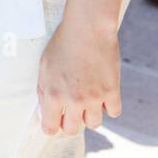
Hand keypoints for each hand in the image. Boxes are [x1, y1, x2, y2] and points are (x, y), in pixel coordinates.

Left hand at [37, 11, 122, 135]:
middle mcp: (73, 101)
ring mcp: (94, 98)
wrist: (88, 27)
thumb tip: (44, 112)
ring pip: (93, 124)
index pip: (51, 128)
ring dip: (90, 115)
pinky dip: (109, 106)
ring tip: (88, 100)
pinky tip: (103, 94)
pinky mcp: (112, 91)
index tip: (55, 122)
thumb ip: (43, 91)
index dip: (52, 127)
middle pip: (73, 129)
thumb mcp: (44, 66)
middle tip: (72, 109)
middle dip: (70, 122)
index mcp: (53, 95)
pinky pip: (113, 112)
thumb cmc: (63, 43)